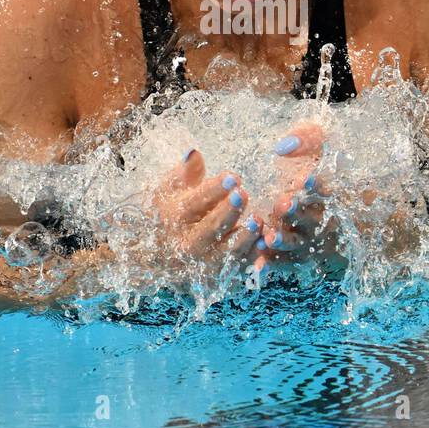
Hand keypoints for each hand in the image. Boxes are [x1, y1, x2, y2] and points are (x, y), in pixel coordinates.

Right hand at [152, 147, 264, 264]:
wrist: (162, 254)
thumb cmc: (173, 211)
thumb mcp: (172, 189)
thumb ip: (186, 171)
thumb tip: (193, 152)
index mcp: (177, 217)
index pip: (196, 202)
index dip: (214, 190)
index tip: (232, 177)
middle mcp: (190, 243)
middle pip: (211, 227)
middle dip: (228, 212)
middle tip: (244, 194)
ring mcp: (206, 262)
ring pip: (227, 252)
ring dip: (244, 237)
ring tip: (258, 220)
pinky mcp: (221, 276)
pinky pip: (240, 269)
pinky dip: (254, 260)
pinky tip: (266, 246)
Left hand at [253, 123, 340, 273]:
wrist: (320, 203)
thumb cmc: (314, 165)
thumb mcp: (319, 146)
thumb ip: (308, 139)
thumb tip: (283, 146)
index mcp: (328, 192)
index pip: (327, 189)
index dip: (318, 185)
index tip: (305, 178)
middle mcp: (321, 218)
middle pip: (312, 219)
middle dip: (297, 213)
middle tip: (283, 204)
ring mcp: (309, 240)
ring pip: (298, 243)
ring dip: (284, 241)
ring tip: (270, 236)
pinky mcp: (295, 257)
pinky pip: (284, 263)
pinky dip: (273, 262)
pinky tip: (259, 261)